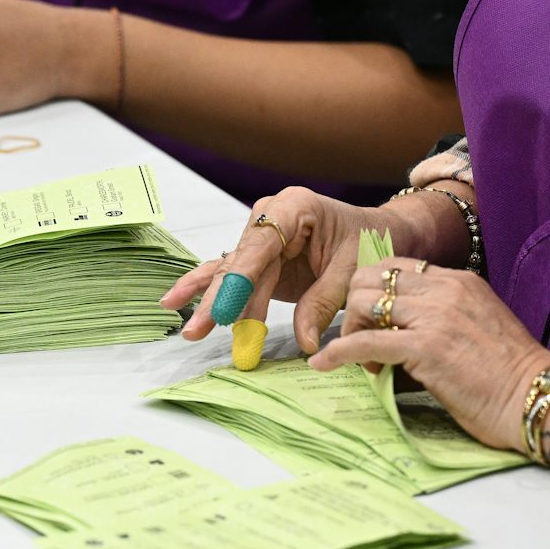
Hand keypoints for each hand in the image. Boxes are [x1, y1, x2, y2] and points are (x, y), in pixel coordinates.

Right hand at [161, 187, 422, 350]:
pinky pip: (228, 273)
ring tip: (192, 330)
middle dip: (220, 299)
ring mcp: (259, 234)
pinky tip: (176, 301)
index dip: (240, 281)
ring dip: (212, 303)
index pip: (260, 247)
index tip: (224, 310)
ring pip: (230, 272)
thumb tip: (304, 342)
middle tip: (201, 328)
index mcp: (294, 207)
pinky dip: (206, 289)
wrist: (373, 232)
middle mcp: (269, 215)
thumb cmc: (367, 241)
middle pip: (239, 263)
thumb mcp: (352, 270)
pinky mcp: (258, 256)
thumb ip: (323, 303)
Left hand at [309, 258, 549, 449]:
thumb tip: (391, 333)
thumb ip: (436, 320)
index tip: (370, 321)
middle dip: (355, 308)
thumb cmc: (507, 376)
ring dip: (350, 331)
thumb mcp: (472, 329)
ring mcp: (436, 315)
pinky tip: (323, 364)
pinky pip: (364, 341)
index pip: (394, 268)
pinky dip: (337, 352)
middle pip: (371, 279)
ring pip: (364, 304)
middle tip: (361, 341)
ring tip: (362, 361)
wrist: (537, 399)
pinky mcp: (426, 346)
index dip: (372, 291)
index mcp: (459, 281)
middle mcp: (446, 289)